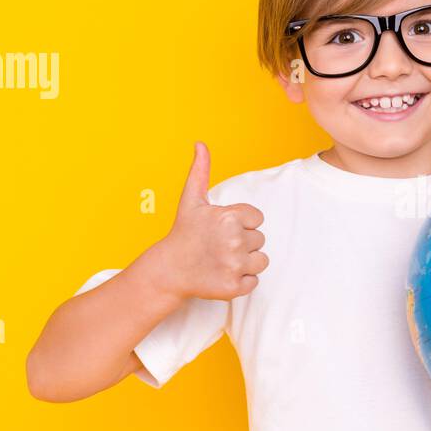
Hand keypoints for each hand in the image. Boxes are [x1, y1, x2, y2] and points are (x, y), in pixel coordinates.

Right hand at [153, 141, 268, 300]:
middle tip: (219, 246)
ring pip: (261, 261)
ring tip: (223, 260)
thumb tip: (200, 143)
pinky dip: (241, 281)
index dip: (242, 223)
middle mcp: (235, 240)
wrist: (169, 270)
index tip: (222, 229)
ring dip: (246, 262)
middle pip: (259, 240)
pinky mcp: (234, 287)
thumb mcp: (191, 200)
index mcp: (230, 217)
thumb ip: (201, 170)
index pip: (257, 219)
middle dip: (242, 242)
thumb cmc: (184, 233)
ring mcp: (235, 265)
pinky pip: (254, 282)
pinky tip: (223, 274)